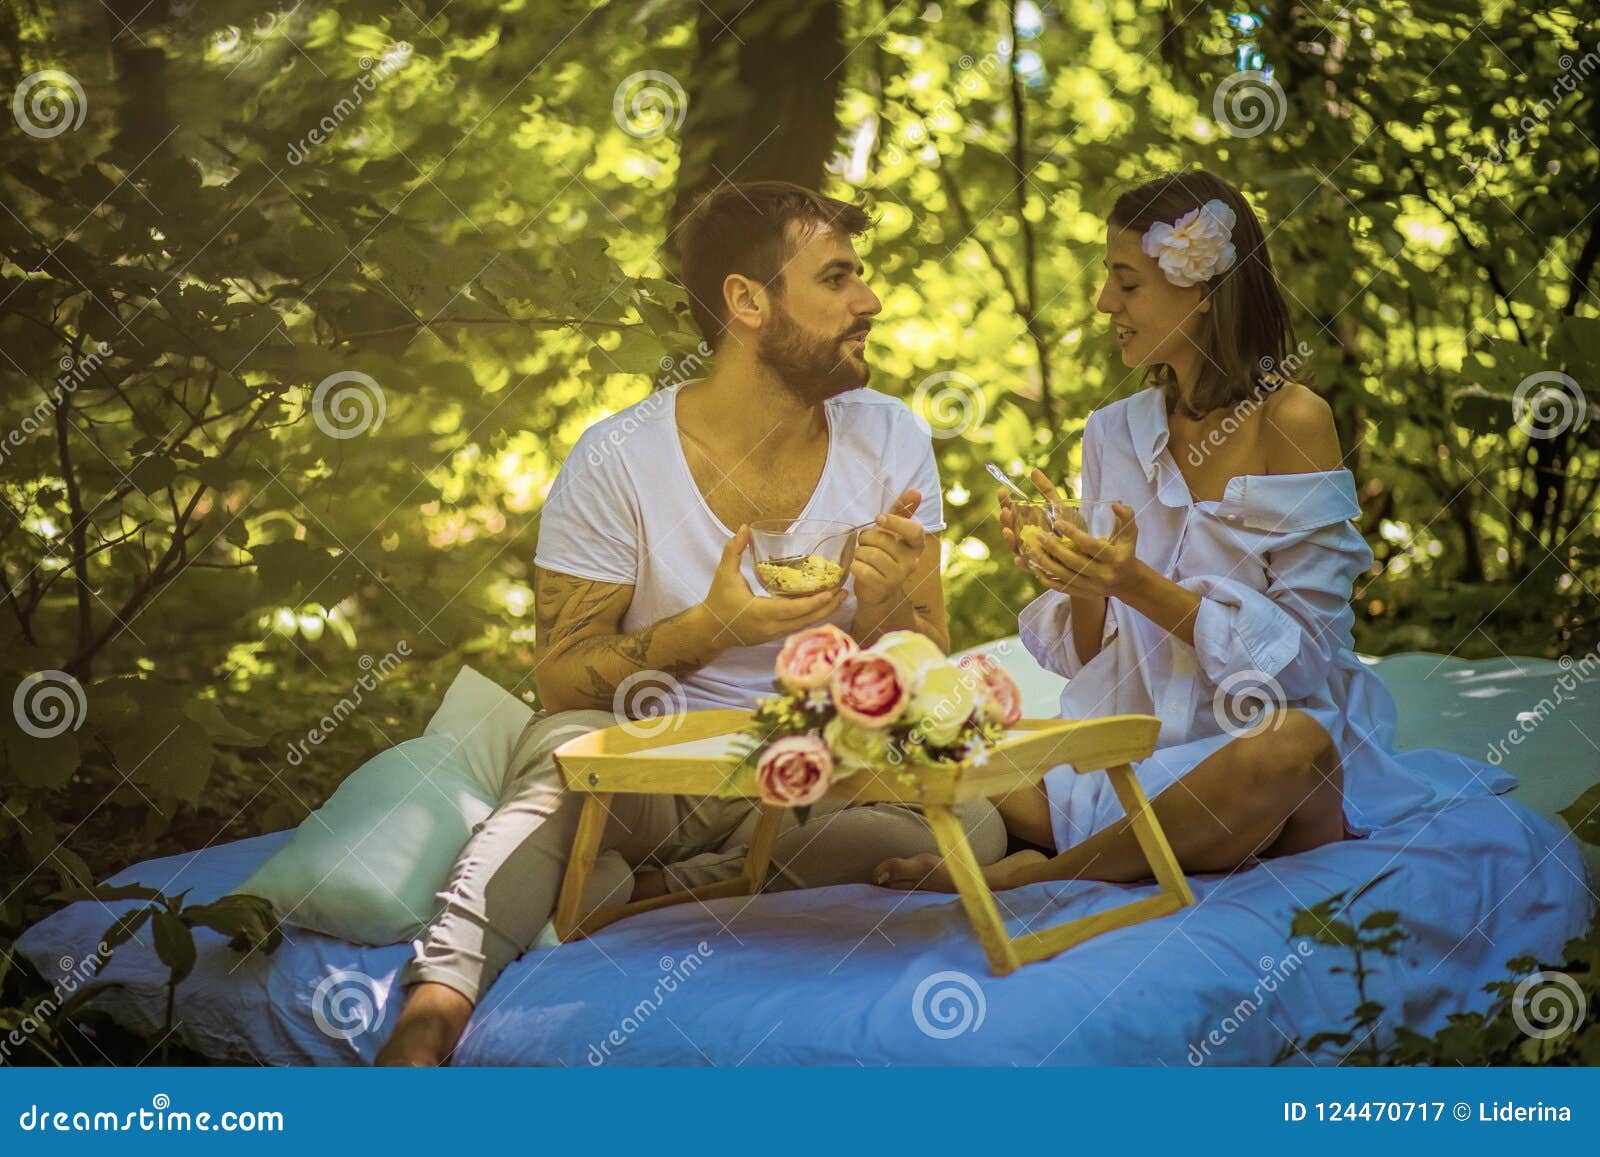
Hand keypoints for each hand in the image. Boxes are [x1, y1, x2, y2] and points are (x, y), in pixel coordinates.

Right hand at [700, 524, 846, 647]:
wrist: (710, 630)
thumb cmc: (718, 601)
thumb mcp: (724, 574)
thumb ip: (734, 550)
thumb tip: (745, 527)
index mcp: (760, 612)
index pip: (793, 610)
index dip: (813, 602)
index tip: (831, 592)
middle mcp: (770, 627)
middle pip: (805, 620)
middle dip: (827, 607)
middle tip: (844, 592)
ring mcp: (773, 635)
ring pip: (804, 626)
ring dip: (822, 612)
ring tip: (839, 597)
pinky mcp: (774, 637)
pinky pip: (798, 627)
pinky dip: (812, 617)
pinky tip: (822, 605)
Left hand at [850, 489, 924, 610]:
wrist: (877, 590)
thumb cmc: (884, 555)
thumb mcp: (892, 532)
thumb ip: (902, 512)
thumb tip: (916, 492)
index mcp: (917, 546)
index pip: (915, 530)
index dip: (895, 522)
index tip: (878, 518)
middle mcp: (912, 562)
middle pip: (883, 540)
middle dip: (866, 538)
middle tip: (865, 544)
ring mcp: (898, 577)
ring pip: (870, 554)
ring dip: (859, 553)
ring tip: (862, 556)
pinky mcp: (883, 588)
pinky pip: (862, 569)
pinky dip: (855, 566)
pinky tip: (858, 567)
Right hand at [997, 468, 1071, 577]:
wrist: (1089, 552)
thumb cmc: (1071, 529)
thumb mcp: (1059, 507)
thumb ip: (1046, 490)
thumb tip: (1033, 470)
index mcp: (1027, 523)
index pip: (1011, 512)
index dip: (1004, 502)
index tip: (1002, 491)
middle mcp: (1026, 538)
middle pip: (1010, 529)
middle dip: (1005, 521)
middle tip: (1005, 511)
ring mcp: (1031, 553)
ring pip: (1015, 547)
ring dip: (1010, 540)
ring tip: (1008, 531)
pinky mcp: (1040, 568)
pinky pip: (1028, 567)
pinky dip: (1023, 564)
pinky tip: (1019, 559)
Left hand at [1026, 499, 1141, 598]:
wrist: (1127, 582)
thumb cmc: (1126, 552)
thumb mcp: (1129, 534)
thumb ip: (1126, 517)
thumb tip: (1114, 504)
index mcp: (1115, 558)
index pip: (1091, 546)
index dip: (1074, 534)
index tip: (1058, 523)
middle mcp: (1103, 574)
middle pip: (1074, 562)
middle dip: (1054, 548)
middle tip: (1039, 535)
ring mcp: (1092, 586)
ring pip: (1065, 576)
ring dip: (1046, 564)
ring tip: (1032, 550)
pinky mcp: (1083, 593)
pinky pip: (1062, 587)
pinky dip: (1047, 579)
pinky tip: (1035, 568)